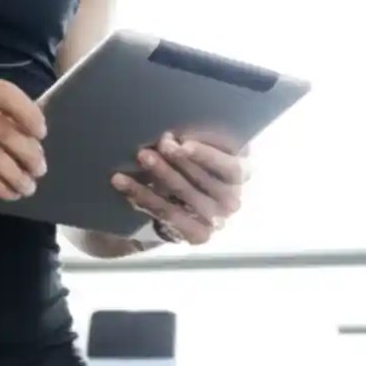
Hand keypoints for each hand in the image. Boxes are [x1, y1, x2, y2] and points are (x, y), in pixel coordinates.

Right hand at [0, 69, 47, 199]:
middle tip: (40, 167)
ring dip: (18, 175)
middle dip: (29, 153)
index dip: (28, 113)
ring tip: (28, 185)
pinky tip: (9, 192)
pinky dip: (0, 186)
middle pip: (4, 131)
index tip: (42, 132)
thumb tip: (32, 130)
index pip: (4, 92)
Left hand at [111, 133, 251, 244]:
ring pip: (183, 195)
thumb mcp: (208, 148)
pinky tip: (122, 180)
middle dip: (178, 161)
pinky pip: (165, 213)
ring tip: (141, 156)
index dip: (207, 156)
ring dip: (159, 174)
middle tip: (158, 144)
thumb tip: (172, 130)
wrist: (192, 205)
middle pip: (204, 180)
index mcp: (243, 173)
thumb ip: (200, 140)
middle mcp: (234, 200)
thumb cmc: (200, 163)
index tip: (183, 144)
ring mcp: (216, 221)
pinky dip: (141, 194)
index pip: (232, 168)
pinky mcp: (197, 234)